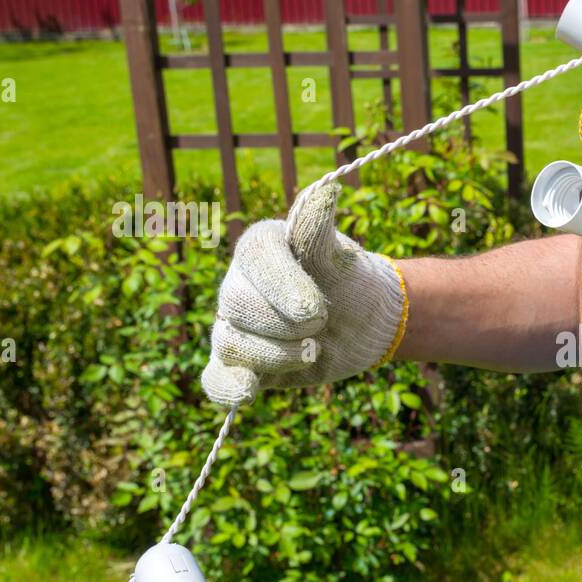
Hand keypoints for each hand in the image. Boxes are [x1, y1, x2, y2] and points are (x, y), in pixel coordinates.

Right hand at [201, 184, 405, 405]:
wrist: (364, 322)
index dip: (283, 286)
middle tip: (324, 322)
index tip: (316, 309)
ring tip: (314, 349)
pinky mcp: (240, 364)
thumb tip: (324, 192)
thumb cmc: (351, 281)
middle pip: (238, 307)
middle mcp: (238, 284)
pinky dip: (227, 386)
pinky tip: (247, 390)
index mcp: (260, 247)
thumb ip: (320, 231)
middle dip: (288, 324)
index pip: (254, 260)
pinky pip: (216, 378)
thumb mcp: (340, 256)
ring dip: (278, 355)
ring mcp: (234, 326)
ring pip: (231, 345)